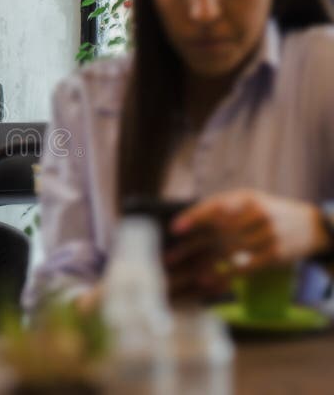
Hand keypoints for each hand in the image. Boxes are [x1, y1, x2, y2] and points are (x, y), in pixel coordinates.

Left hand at [166, 189, 328, 295]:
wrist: (310, 226)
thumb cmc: (268, 212)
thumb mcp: (249, 201)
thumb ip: (222, 207)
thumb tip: (187, 222)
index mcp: (247, 198)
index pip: (215, 207)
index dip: (194, 217)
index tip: (174, 228)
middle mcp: (258, 213)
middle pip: (217, 232)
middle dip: (191, 247)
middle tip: (169, 258)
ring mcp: (268, 234)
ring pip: (229, 251)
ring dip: (205, 264)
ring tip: (187, 274)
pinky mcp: (276, 253)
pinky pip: (247, 266)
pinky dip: (227, 274)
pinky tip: (210, 281)